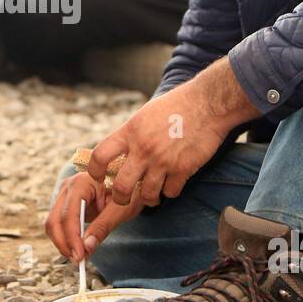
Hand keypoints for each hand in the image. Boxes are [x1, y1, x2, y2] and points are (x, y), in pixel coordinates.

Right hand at [45, 171, 143, 261]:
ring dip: (62, 242)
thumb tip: (87, 247)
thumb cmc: (127, 193)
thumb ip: (103, 227)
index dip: (72, 237)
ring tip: (79, 256)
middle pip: (55, 219)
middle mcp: (68, 187)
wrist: (128, 183)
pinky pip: (58, 224)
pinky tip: (77, 248)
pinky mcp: (65, 205)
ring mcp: (64, 195)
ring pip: (53, 223)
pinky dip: (65, 238)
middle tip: (78, 260)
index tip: (79, 256)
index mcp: (82, 182)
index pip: (69, 213)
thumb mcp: (120, 209)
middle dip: (64, 243)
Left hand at [89, 62, 249, 206]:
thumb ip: (130, 135)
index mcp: (130, 132)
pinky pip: (171, 192)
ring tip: (150, 195)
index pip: (100, 156)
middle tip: (124, 197)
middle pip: (121, 187)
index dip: (95, 171)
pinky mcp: (183, 169)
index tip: (100, 176)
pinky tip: (171, 184)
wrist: (207, 104)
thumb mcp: (144, 115)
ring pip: (147, 195)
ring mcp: (164, 161)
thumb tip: (118, 152)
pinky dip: (170, 191)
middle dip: (120, 198)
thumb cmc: (175, 106)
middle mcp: (144, 149)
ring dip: (148, 198)